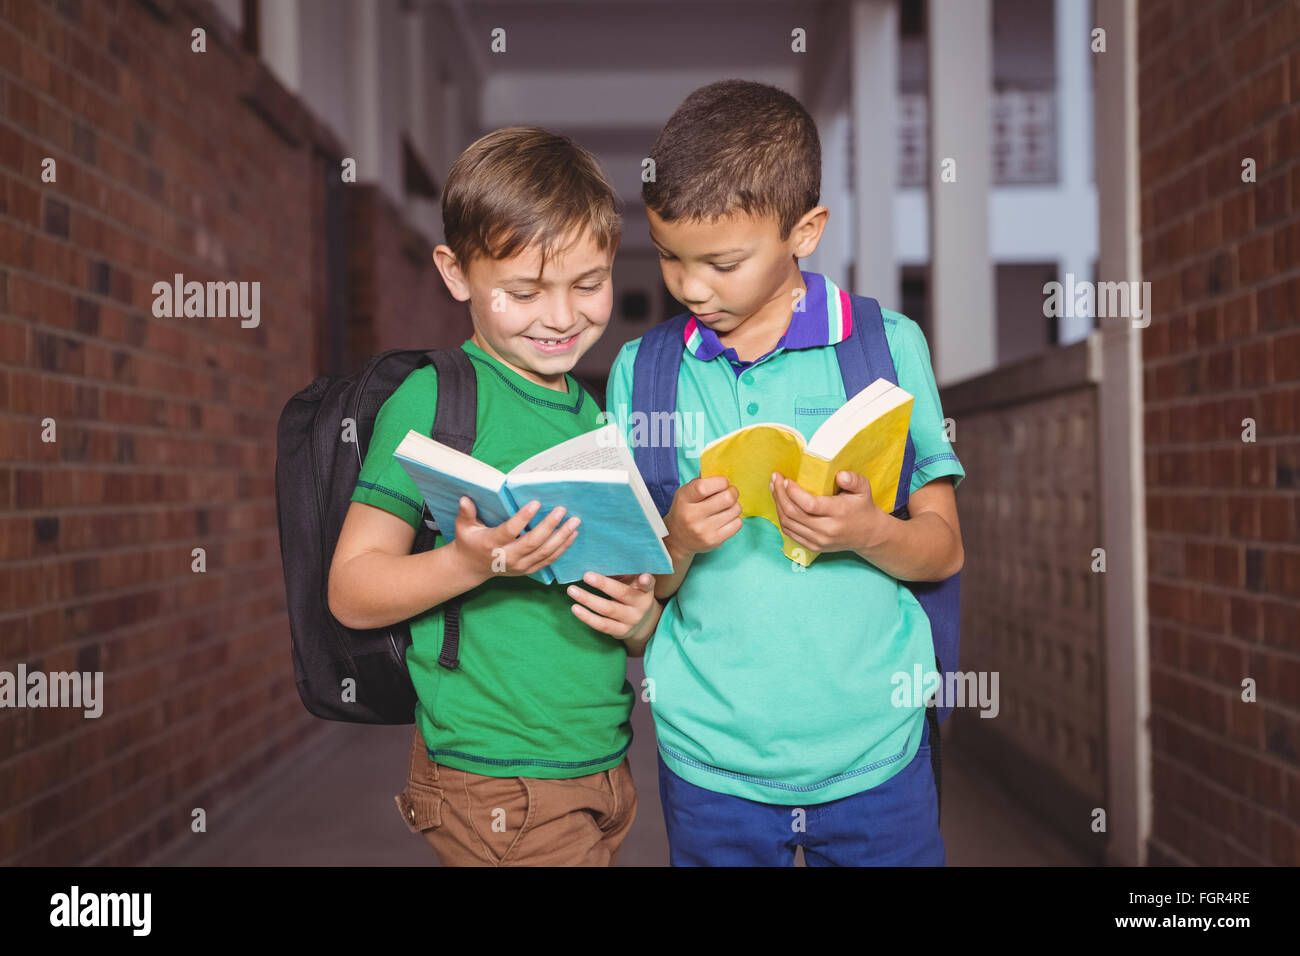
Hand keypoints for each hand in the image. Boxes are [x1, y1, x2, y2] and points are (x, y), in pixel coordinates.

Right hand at [447, 496, 579, 582]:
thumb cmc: (469, 541)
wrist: (472, 567)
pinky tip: (572, 535)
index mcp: (491, 544)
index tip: (536, 503)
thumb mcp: (463, 527)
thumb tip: (466, 498)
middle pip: (532, 543)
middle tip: (562, 510)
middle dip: (549, 526)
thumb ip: (466, 513)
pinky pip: (548, 560)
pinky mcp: (528, 570)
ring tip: (574, 522)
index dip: (523, 518)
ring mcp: (519, 566)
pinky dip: (562, 548)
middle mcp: (507, 557)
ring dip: (561, 537)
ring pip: (544, 553)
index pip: (509, 531)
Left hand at [567, 572, 658, 644]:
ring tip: (572, 590)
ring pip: (608, 610)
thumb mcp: (633, 583)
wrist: (642, 623)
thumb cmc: (632, 594)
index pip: (648, 585)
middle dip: (603, 584)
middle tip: (586, 575)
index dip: (646, 581)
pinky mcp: (620, 631)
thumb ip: (623, 572)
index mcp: (645, 590)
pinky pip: (602, 625)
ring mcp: (631, 620)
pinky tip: (575, 608)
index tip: (643, 577)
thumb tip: (597, 556)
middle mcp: (641, 605)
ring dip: (588, 600)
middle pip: (622, 594)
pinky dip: (587, 617)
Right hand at [663, 475, 742, 559]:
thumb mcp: (686, 493)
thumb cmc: (685, 511)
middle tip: (730, 492)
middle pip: (726, 498)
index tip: (723, 482)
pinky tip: (727, 518)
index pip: (704, 487)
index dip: (720, 481)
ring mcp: (704, 530)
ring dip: (735, 505)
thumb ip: (701, 481)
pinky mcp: (715, 541)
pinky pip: (738, 524)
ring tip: (727, 506)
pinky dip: (735, 518)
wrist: (677, 539)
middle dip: (732, 492)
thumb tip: (721, 469)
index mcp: (684, 499)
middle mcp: (692, 516)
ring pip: (735, 510)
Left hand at [769, 469, 886, 554]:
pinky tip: (780, 504)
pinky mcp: (813, 546)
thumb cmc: (862, 508)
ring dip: (777, 504)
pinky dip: (781, 517)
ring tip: (774, 488)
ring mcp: (818, 541)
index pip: (808, 504)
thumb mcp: (864, 489)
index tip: (787, 479)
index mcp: (838, 513)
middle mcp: (827, 530)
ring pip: (788, 523)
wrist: (868, 535)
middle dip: (780, 494)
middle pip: (793, 513)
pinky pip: (789, 532)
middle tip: (775, 479)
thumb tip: (841, 475)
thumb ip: (854, 480)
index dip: (793, 492)